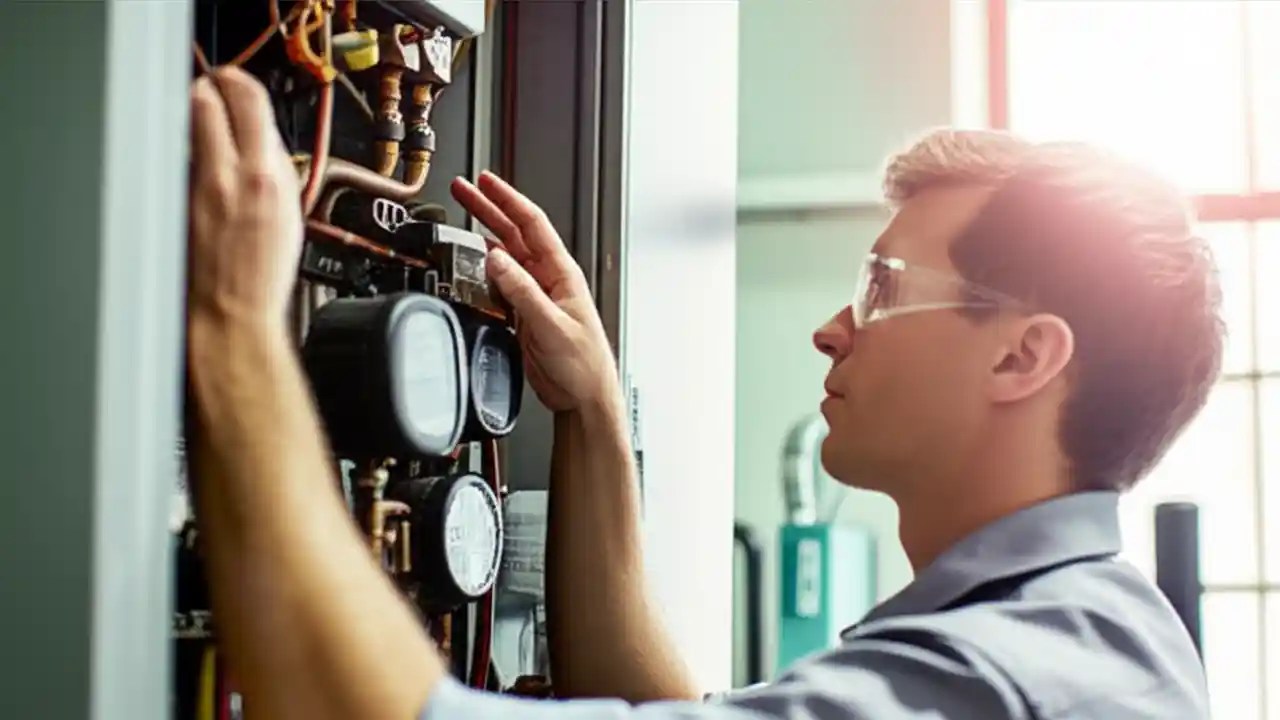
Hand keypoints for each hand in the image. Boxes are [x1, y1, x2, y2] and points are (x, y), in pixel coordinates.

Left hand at [187, 67, 302, 334]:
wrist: (233, 311)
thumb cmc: (265, 275)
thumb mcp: (292, 212)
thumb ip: (278, 169)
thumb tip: (265, 137)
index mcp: (266, 177)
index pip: (249, 99)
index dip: (239, 81)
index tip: (236, 81)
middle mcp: (229, 176)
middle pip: (207, 99)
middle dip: (210, 88)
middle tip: (213, 91)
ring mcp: (197, 186)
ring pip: (187, 124)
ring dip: (195, 113)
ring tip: (203, 120)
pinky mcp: (177, 199)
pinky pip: (182, 158)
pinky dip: (189, 150)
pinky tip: (199, 164)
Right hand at [451, 171, 618, 411]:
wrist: (583, 397)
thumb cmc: (583, 364)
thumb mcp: (551, 325)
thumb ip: (523, 292)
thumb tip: (497, 259)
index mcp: (562, 273)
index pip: (532, 224)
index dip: (507, 199)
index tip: (486, 182)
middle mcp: (549, 278)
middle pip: (514, 232)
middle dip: (489, 207)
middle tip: (464, 188)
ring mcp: (536, 294)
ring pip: (506, 253)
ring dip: (485, 231)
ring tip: (463, 212)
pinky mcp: (524, 313)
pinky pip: (501, 281)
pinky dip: (484, 266)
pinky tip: (473, 257)